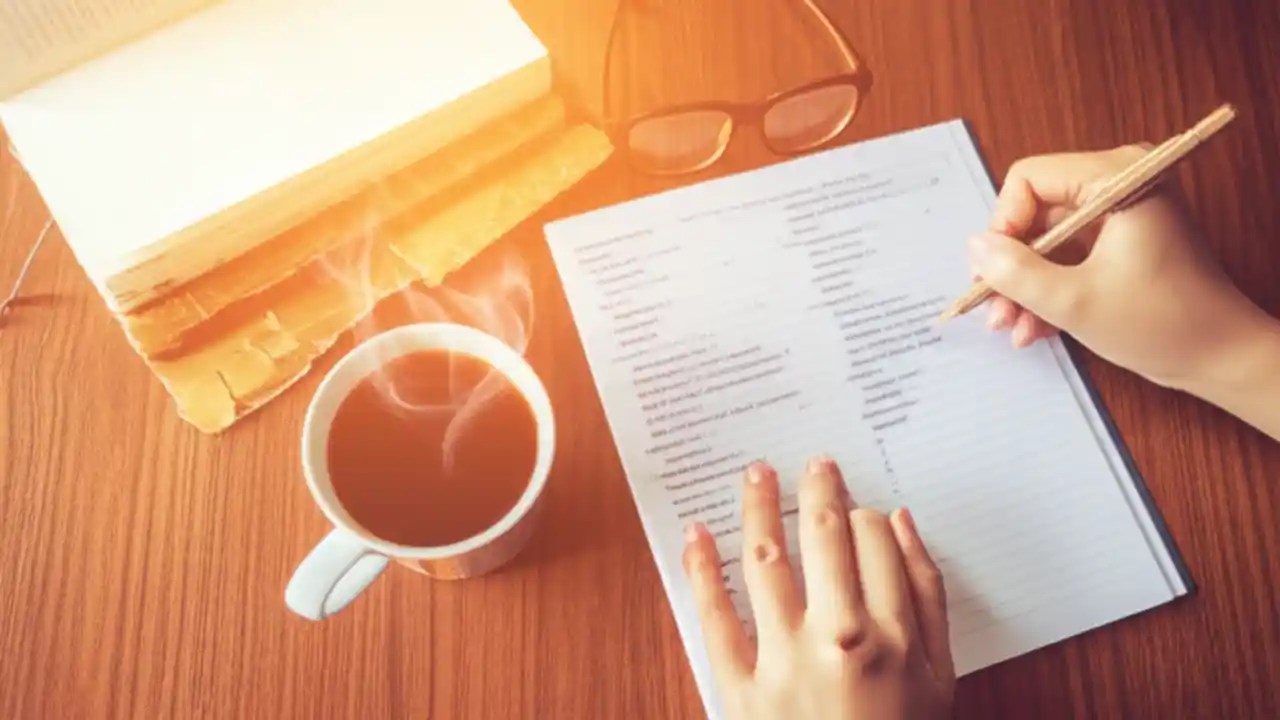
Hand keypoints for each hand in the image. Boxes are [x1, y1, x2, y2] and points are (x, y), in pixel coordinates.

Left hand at [682, 457, 953, 719]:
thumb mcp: (940, 678)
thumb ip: (928, 597)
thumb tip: (904, 524)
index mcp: (894, 636)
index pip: (874, 542)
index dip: (864, 514)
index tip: (855, 506)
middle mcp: (838, 639)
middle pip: (823, 539)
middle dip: (816, 491)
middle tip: (812, 464)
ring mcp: (783, 662)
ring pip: (765, 562)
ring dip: (758, 509)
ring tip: (755, 474)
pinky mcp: (738, 688)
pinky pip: (714, 618)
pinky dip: (702, 570)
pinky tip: (698, 533)